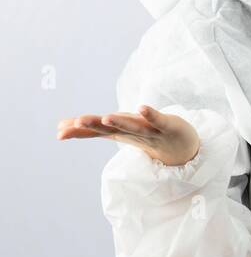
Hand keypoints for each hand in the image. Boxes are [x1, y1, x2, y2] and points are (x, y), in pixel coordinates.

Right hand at [56, 105, 199, 165]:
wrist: (184, 149)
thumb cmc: (147, 137)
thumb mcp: (118, 131)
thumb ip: (92, 129)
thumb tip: (61, 127)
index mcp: (120, 132)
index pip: (98, 131)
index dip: (80, 131)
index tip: (59, 133)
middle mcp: (134, 133)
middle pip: (112, 129)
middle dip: (95, 125)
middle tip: (77, 122)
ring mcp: (152, 131)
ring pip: (134, 127)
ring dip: (120, 122)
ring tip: (106, 118)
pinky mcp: (169, 126)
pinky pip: (159, 120)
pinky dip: (151, 114)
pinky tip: (142, 108)